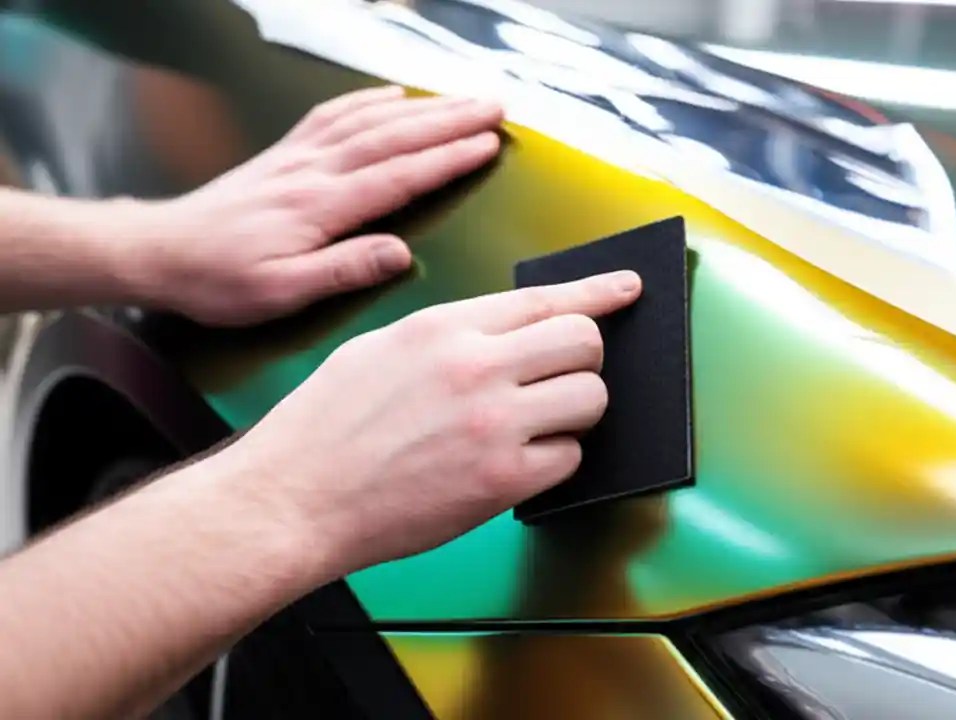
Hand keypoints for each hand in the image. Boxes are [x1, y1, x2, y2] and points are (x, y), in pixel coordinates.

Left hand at [129, 86, 503, 325]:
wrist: (160, 252)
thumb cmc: (220, 281)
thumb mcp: (282, 292)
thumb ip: (344, 270)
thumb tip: (401, 254)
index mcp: (321, 206)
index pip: (399, 175)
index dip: (448, 159)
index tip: (488, 144)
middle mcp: (314, 170)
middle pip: (394, 135)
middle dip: (450, 119)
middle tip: (494, 107)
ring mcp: (299, 156)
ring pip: (370, 120)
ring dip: (422, 106)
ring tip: (462, 99)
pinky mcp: (285, 154)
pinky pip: (333, 115)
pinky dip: (368, 101)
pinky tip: (392, 96)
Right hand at [212, 270, 642, 576]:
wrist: (292, 498)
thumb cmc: (324, 428)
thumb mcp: (380, 349)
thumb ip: (450, 335)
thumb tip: (508, 334)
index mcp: (444, 327)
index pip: (546, 298)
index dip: (598, 293)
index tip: (628, 289)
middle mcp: (476, 365)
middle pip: (585, 343)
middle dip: (583, 359)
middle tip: (562, 378)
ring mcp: (495, 423)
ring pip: (591, 399)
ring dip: (574, 413)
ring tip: (535, 426)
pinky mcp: (503, 479)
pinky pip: (571, 458)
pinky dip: (554, 462)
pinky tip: (517, 464)